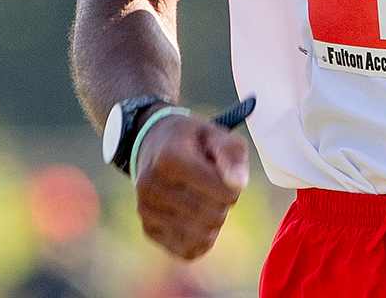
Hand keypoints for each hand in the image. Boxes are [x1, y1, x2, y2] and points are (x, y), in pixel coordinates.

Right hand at [133, 113, 250, 258]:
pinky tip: (194, 216)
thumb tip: (239, 184)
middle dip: (224, 203)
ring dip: (214, 220)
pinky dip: (201, 237)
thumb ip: (232, 155)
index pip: (224, 193)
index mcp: (170, 159)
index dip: (234, 185)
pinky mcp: (148, 230)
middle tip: (213, 186)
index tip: (222, 173)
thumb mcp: (218, 135)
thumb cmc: (195, 141)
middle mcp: (151, 186)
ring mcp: (146, 210)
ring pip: (203, 236)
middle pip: (214, 216)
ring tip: (202, 198)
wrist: (155, 145)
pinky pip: (189, 251)